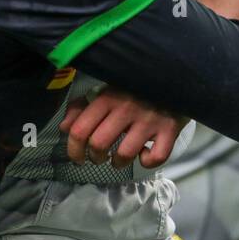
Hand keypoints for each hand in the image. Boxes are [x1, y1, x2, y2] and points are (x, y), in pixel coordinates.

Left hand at [60, 87, 186, 167]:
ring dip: (118, 163)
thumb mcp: (106, 91)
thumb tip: (64, 127)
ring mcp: (148, 119)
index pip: (80, 130)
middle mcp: (125, 108)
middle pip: (99, 144)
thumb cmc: (135, 88)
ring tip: (119, 158)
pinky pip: (155, 157)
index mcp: (107, 98)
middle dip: (95, 158)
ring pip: (124, 155)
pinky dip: (147, 161)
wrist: (173, 76)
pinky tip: (145, 154)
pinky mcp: (169, 129)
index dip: (73, 150)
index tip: (77, 158)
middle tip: (99, 157)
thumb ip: (82, 107)